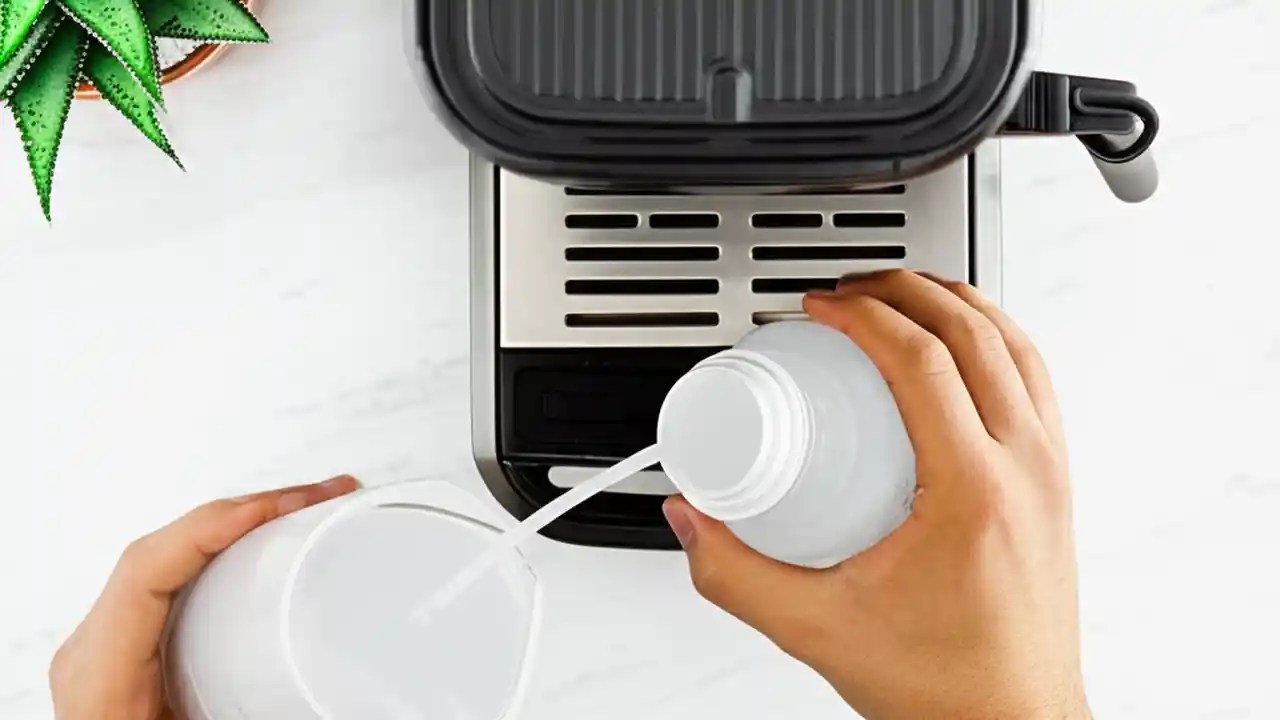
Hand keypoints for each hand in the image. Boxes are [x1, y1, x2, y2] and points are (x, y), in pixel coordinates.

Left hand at [49, 476, 360, 719]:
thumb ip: (264, 708)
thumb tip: (343, 699)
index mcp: (100, 672)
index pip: (149, 567)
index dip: (215, 526)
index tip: (281, 509)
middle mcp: (98, 648)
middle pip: (166, 547)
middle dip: (249, 509)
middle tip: (323, 496)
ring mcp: (112, 646)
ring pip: (170, 556)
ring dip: (239, 523)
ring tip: (306, 509)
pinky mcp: (132, 654)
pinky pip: (173, 579)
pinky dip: (223, 552)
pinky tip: (265, 546)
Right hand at [662, 270, 1086, 719]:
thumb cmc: (945, 687)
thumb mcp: (815, 629)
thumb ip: (733, 574)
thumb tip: (691, 519)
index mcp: (973, 491)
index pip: (922, 361)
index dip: (862, 315)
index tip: (820, 308)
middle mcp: (1026, 468)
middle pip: (974, 331)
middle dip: (903, 289)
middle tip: (849, 290)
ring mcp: (1051, 472)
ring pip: (1016, 344)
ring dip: (955, 302)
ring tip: (900, 295)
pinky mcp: (1058, 483)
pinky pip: (1035, 379)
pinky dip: (995, 338)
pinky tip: (961, 346)